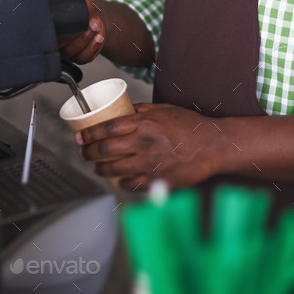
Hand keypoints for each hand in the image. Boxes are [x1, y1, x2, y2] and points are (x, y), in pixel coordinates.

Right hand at [42, 0, 104, 63]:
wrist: (94, 11)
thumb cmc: (80, 1)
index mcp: (50, 28)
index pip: (47, 36)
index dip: (58, 33)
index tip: (70, 23)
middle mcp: (56, 42)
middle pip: (61, 47)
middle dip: (77, 36)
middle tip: (89, 23)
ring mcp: (67, 51)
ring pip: (73, 53)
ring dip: (87, 39)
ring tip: (96, 26)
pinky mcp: (80, 56)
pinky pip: (85, 57)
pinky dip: (93, 47)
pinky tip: (99, 37)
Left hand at [76, 102, 218, 190]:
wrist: (213, 145)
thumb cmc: (191, 126)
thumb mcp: (165, 109)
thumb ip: (142, 110)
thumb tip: (122, 109)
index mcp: (144, 123)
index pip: (106, 128)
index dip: (89, 134)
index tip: (80, 137)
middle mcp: (144, 143)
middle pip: (105, 149)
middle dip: (88, 152)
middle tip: (83, 152)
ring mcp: (149, 164)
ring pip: (113, 169)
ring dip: (100, 169)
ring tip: (97, 167)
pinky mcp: (157, 180)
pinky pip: (130, 184)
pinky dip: (120, 182)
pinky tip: (119, 178)